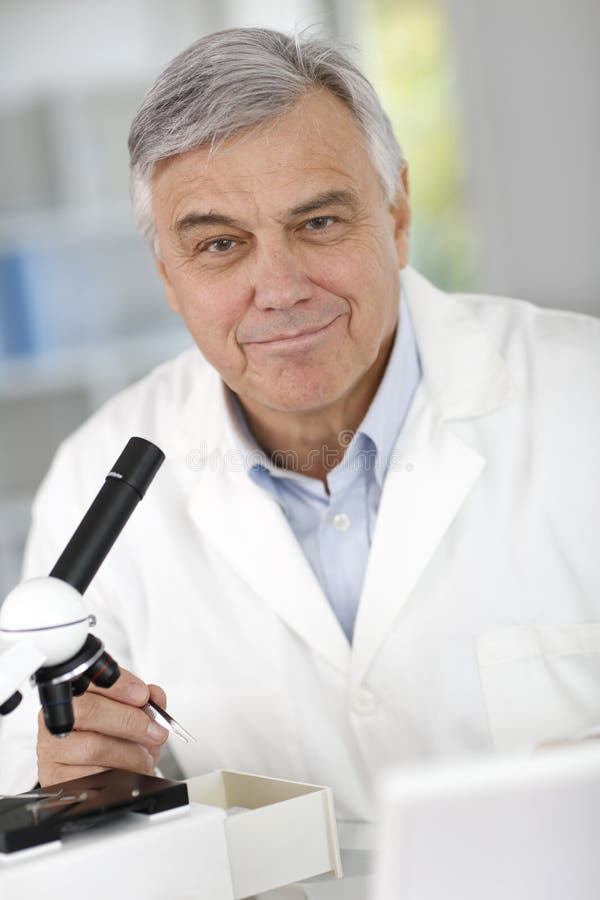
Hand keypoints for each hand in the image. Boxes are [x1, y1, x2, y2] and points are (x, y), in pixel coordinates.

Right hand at [37, 667, 168, 786]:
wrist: (103, 779)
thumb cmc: (115, 742)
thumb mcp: (135, 718)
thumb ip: (146, 702)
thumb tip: (154, 694)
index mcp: (73, 696)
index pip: (90, 680)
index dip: (118, 686)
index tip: (143, 696)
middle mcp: (56, 720)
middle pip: (88, 710)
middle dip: (128, 721)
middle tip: (154, 732)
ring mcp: (52, 750)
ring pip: (92, 748)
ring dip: (129, 754)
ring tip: (144, 758)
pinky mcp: (55, 778)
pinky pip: (90, 777)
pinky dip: (118, 776)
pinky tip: (127, 773)